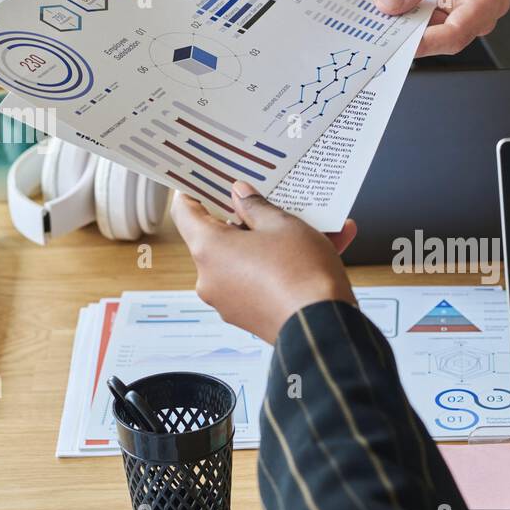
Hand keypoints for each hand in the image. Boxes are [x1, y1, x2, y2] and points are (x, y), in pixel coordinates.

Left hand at [170, 183, 357, 343]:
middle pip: (221, 238)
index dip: (192, 192)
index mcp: (209, 249)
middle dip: (248, 219)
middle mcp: (211, 278)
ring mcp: (229, 301)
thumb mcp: (282, 224)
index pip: (184, 213)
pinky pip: (261, 282)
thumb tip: (240, 195)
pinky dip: (283, 268)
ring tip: (314, 227)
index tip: (203, 181)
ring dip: (274, 244)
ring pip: (247, 260)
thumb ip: (256, 206)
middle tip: (270, 202)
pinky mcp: (250, 316)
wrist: (325, 328)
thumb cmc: (302, 274)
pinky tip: (323, 251)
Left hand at [376, 0, 509, 56]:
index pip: (453, 35)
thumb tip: (391, 3)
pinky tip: (392, 0)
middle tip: (379, 24)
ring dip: (406, 20)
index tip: (394, 40)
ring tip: (382, 10)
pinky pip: (427, 13)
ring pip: (430, 27)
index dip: (423, 43)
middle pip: (441, 36)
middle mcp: (478, 13)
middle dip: (409, 32)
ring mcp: (464, 9)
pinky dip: (409, 8)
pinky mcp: (451, 3)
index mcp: (487, 1)